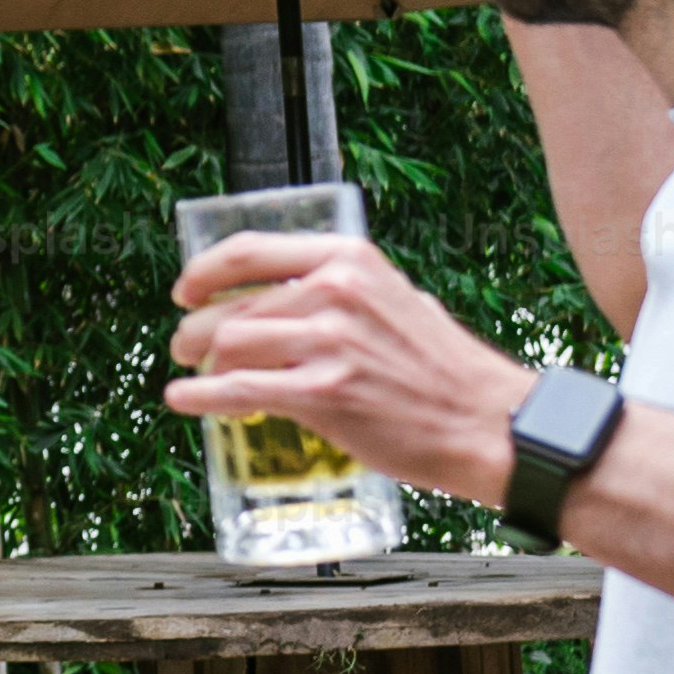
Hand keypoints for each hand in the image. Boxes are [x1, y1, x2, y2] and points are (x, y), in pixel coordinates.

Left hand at [164, 230, 543, 505]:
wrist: (490, 422)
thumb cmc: (446, 369)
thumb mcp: (399, 299)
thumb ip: (350, 293)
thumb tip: (303, 296)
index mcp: (349, 259)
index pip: (250, 251)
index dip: (204, 272)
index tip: (186, 291)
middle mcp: (334, 291)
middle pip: (231, 306)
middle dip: (195, 330)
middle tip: (186, 347)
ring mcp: (328, 342)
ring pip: (227, 344)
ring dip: (197, 363)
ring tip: (192, 375)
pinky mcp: (323, 393)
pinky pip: (238, 389)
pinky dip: (200, 396)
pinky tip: (183, 400)